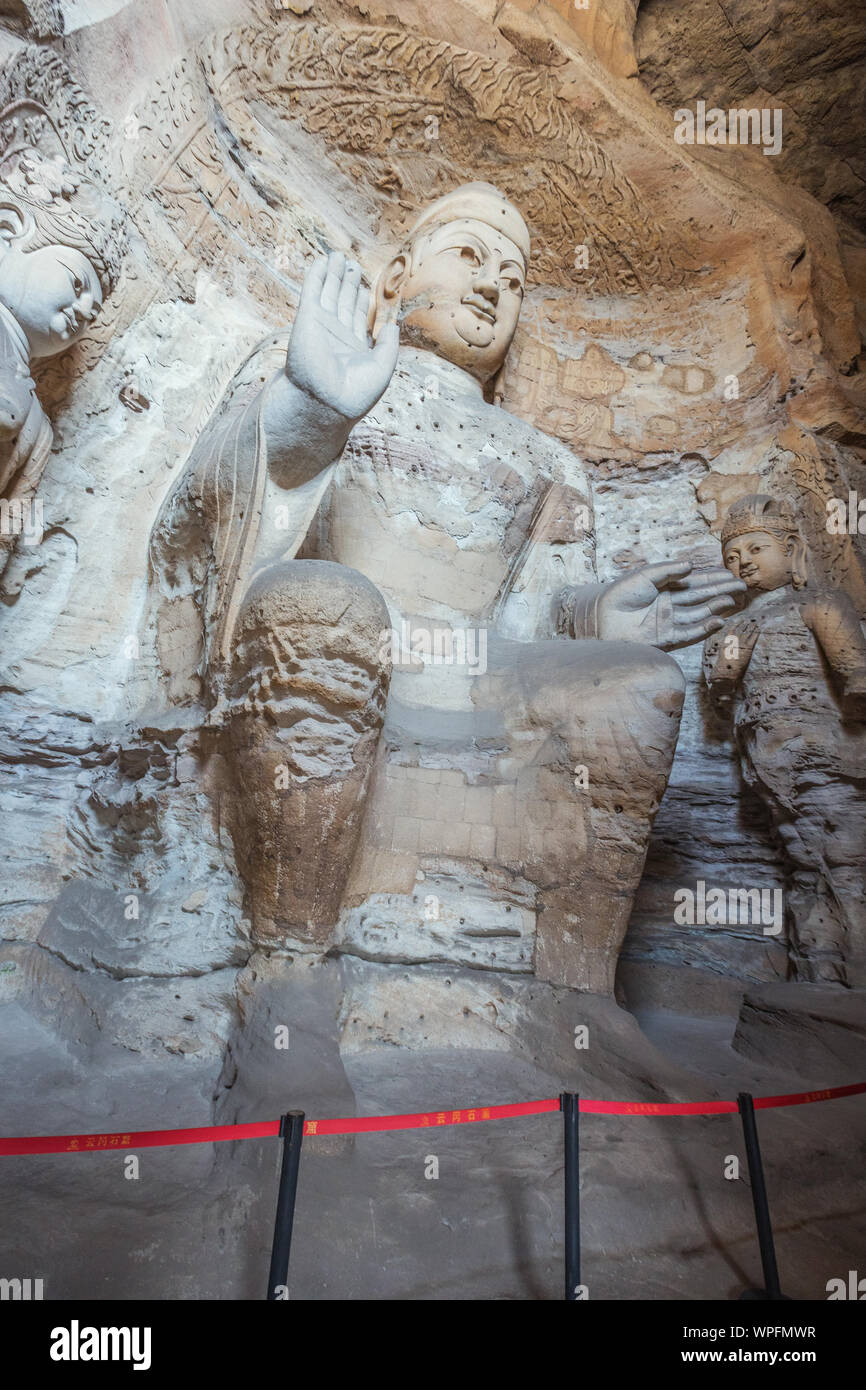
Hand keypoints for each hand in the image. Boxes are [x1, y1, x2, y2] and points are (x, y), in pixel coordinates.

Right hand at [286, 252, 398, 422]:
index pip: (357, 317)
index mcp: (353, 347)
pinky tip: (322, 262)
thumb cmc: (355, 393)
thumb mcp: (383, 368)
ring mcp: (321, 326)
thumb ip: (389, 345)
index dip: (359, 299)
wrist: (325, 401)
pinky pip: (312, 291)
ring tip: (338, 256)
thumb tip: (393, 326)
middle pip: (342, 300)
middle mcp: (336, 335)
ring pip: (328, 293)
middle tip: (350, 263)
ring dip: (332, 274)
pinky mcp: (307, 318)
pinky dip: (316, 275)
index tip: (362, 285)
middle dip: (346, 282)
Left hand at [596, 561, 746, 650]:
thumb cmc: (620, 594)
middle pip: (702, 597)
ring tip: (732, 600)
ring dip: (715, 607)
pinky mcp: (665, 638)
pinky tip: (718, 621)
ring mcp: (669, 622)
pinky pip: (689, 633)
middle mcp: (671, 605)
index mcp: (666, 588)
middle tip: (742, 587)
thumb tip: (691, 566)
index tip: (732, 575)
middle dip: (721, 591)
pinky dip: (703, 628)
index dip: (714, 579)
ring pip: (698, 614)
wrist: (603, 617)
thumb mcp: (645, 576)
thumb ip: (668, 570)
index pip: (695, 582)